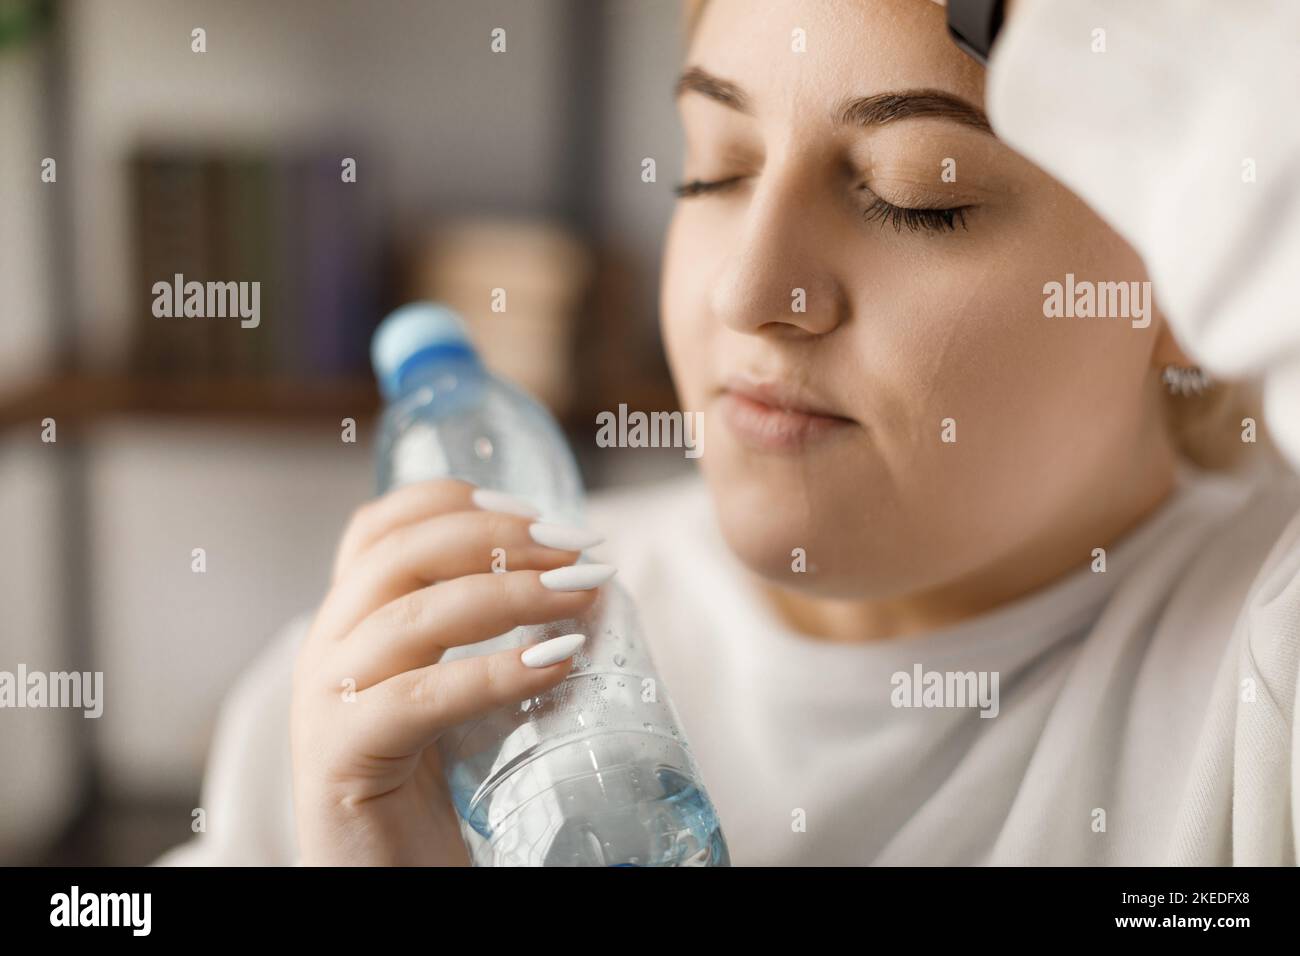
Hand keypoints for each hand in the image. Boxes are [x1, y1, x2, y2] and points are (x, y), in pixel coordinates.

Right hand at [291, 478, 608, 864]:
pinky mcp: (340, 757)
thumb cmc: (430, 785)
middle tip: (579, 546)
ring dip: (510, 593)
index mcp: (348, 623)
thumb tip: (585, 577)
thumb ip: (480, 635)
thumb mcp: (451, 690)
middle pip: (401, 554)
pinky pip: (418, 697)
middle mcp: (325, 648)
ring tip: (583, 592)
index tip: (532, 506)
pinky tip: (553, 663)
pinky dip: (491, 672)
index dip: (452, 500)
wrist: (382, 882)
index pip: (377, 526)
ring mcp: (325, 701)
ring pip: (413, 614)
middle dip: (499, 537)